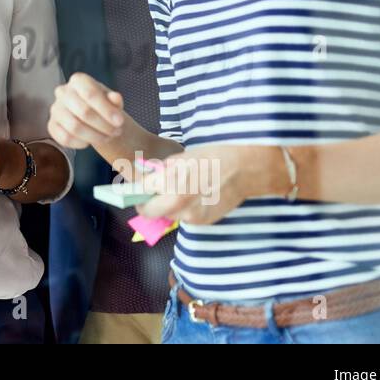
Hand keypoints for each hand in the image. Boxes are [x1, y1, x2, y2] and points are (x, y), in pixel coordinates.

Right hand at [48, 72, 130, 150]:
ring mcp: (55, 109)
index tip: (120, 122)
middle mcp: (63, 92)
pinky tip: (90, 141)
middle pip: (84, 112)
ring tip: (107, 138)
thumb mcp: (112, 100)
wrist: (91, 116)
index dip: (107, 110)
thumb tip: (116, 98)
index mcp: (78, 80)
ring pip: (75, 127)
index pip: (91, 94)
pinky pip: (65, 138)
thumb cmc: (102, 105)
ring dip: (95, 136)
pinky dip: (81, 143)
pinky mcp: (51, 125)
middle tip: (116, 132)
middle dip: (104, 125)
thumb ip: (115, 100)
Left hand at [136, 144, 280, 225]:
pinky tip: (195, 195)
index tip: (135, 190)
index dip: (136, 191)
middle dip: (147, 202)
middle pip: (149, 211)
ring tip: (180, 190)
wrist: (244, 168)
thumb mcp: (180, 158)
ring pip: (168, 214)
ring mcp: (191, 216)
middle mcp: (177, 205)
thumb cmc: (212, 157)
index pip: (141, 194)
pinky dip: (184, 209)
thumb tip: (148, 178)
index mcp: (169, 185)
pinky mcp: (203, 222)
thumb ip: (161, 171)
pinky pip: (184, 217)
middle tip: (153, 192)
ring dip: (167, 206)